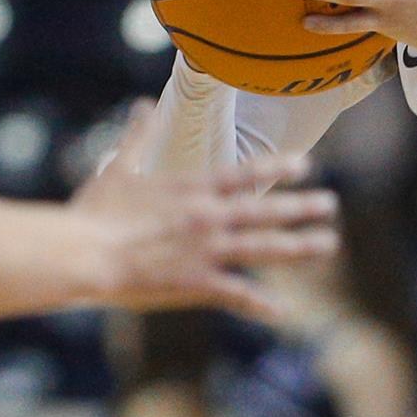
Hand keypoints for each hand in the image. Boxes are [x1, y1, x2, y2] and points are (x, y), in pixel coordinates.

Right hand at [71, 102, 337, 316]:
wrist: (85, 254)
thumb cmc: (97, 210)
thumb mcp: (119, 166)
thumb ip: (138, 136)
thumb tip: (142, 106)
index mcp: (193, 187)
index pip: (246, 174)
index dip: (278, 168)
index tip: (307, 165)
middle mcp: (210, 217)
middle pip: (267, 210)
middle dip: (303, 207)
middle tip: (331, 205)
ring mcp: (208, 251)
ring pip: (265, 248)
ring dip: (300, 247)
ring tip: (328, 244)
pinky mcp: (198, 283)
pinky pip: (237, 294)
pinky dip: (260, 304)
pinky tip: (282, 311)